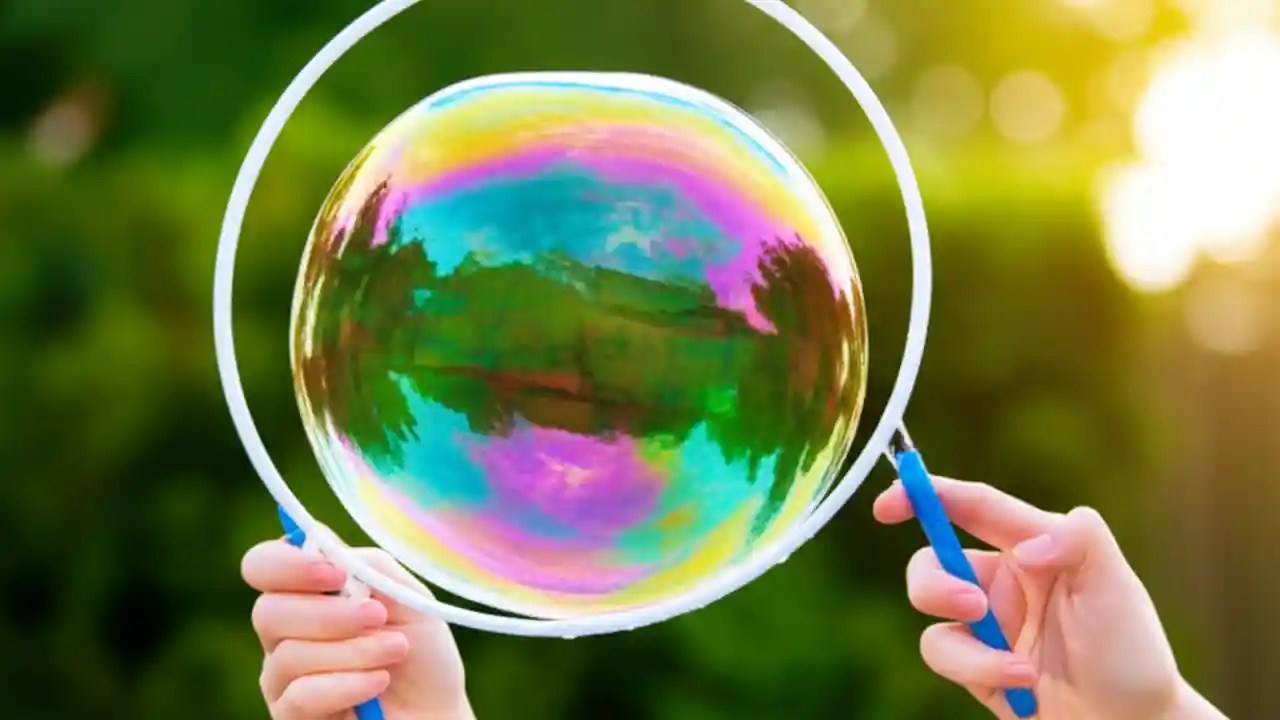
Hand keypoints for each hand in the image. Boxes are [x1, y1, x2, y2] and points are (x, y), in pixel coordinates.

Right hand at [242, 534, 473, 719]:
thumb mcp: (406, 596)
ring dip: (352, 650)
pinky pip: (299, 697)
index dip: (287, 565)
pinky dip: (346, 684)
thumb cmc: (422, 651)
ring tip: (395, 650)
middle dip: (329, 613)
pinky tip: (379, 682)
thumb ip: (365, 566)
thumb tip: (315, 541)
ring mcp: (283, 678)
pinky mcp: (291, 717)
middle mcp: (284, 633)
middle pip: (268, 612)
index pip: (262, 565)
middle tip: (378, 616)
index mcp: (307, 592)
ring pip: (289, 656)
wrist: (438, 711)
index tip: (335, 573)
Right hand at [874, 477, 1226, 719]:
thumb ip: (1078, 538)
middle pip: (932, 560)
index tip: (888, 503)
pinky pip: (944, 654)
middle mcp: (1002, 579)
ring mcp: (985, 624)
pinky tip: (1021, 684)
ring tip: (1018, 666)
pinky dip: (979, 670)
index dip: (925, 494)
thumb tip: (1023, 549)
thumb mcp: (1116, 582)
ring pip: (930, 613)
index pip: (972, 506)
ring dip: (968, 642)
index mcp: (1031, 544)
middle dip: (936, 583)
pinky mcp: (975, 666)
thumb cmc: (1131, 651)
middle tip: (970, 605)